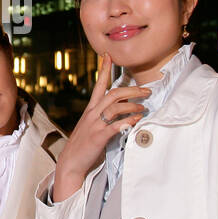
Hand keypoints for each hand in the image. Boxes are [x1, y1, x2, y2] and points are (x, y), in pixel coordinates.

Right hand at [52, 52, 149, 200]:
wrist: (71, 163)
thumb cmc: (84, 145)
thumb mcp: (93, 126)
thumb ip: (105, 116)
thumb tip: (123, 108)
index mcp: (91, 109)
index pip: (99, 85)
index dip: (104, 69)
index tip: (109, 56)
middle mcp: (92, 113)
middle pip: (113, 93)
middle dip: (132, 90)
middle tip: (146, 91)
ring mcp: (95, 124)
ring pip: (114, 107)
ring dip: (131, 105)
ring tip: (143, 107)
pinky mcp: (98, 137)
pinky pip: (115, 125)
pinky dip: (127, 120)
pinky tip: (136, 119)